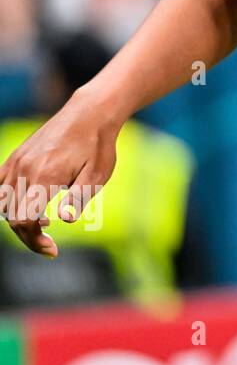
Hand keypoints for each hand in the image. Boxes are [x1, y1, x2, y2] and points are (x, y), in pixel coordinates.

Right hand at [0, 92, 119, 256]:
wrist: (90, 113)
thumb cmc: (99, 146)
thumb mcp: (98, 175)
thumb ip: (80, 199)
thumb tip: (66, 221)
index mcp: (46, 177)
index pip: (24, 220)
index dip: (34, 241)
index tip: (52, 251)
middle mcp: (25, 169)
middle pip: (11, 216)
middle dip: (27, 236)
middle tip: (49, 244)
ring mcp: (17, 162)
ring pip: (2, 203)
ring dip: (16, 219)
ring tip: (42, 221)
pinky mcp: (16, 157)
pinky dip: (6, 200)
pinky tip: (28, 204)